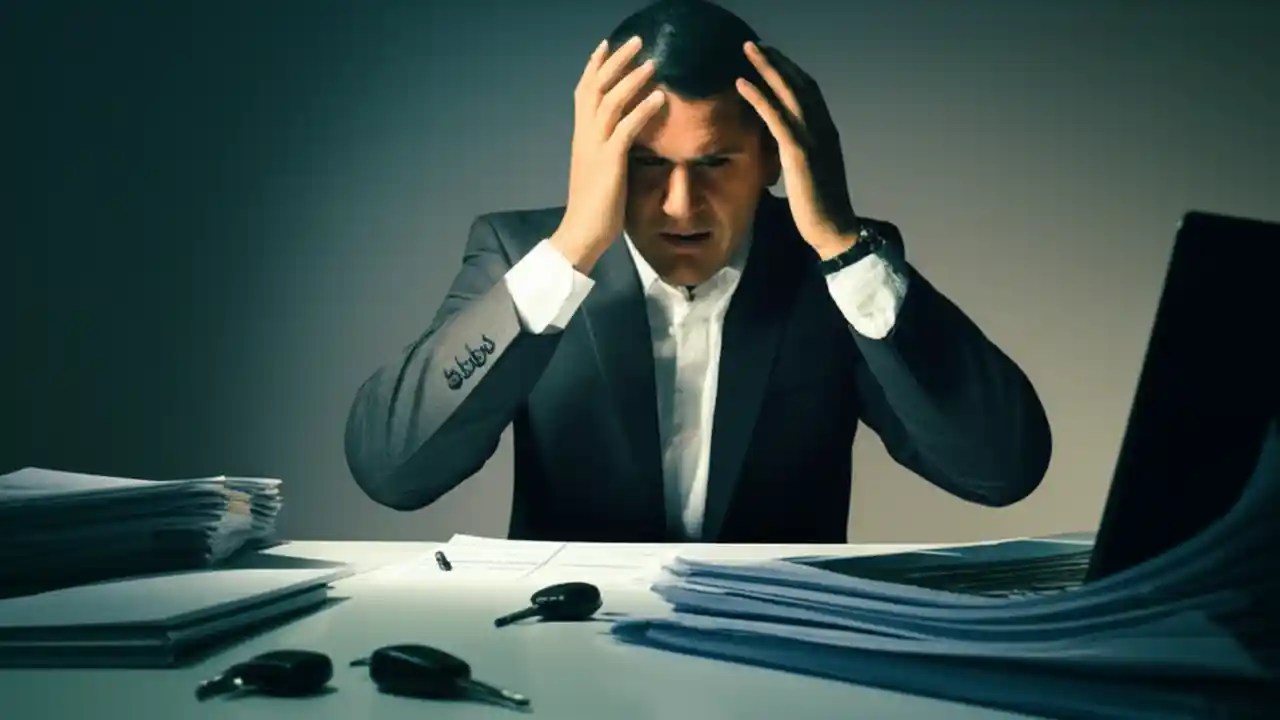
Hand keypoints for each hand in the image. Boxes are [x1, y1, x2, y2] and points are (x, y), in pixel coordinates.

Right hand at [549, 36, 666, 272]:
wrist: (582, 232)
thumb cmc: (594, 206)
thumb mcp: (600, 169)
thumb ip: (608, 149)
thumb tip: (624, 137)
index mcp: (581, 137)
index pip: (584, 92)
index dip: (595, 67)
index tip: (606, 45)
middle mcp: (584, 136)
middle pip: (596, 87)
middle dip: (616, 61)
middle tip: (636, 41)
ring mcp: (595, 148)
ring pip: (610, 102)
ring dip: (632, 80)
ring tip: (652, 63)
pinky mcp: (609, 163)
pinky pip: (626, 129)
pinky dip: (643, 110)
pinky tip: (659, 97)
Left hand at [736, 41, 859, 259]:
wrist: (833, 229)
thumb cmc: (817, 207)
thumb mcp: (806, 172)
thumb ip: (795, 152)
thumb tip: (778, 146)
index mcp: (825, 132)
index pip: (808, 91)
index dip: (789, 72)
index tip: (770, 58)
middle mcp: (823, 128)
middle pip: (800, 83)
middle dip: (777, 61)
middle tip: (754, 45)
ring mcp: (814, 139)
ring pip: (790, 93)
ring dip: (767, 68)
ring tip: (747, 51)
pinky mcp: (800, 154)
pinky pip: (777, 118)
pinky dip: (759, 97)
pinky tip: (742, 84)